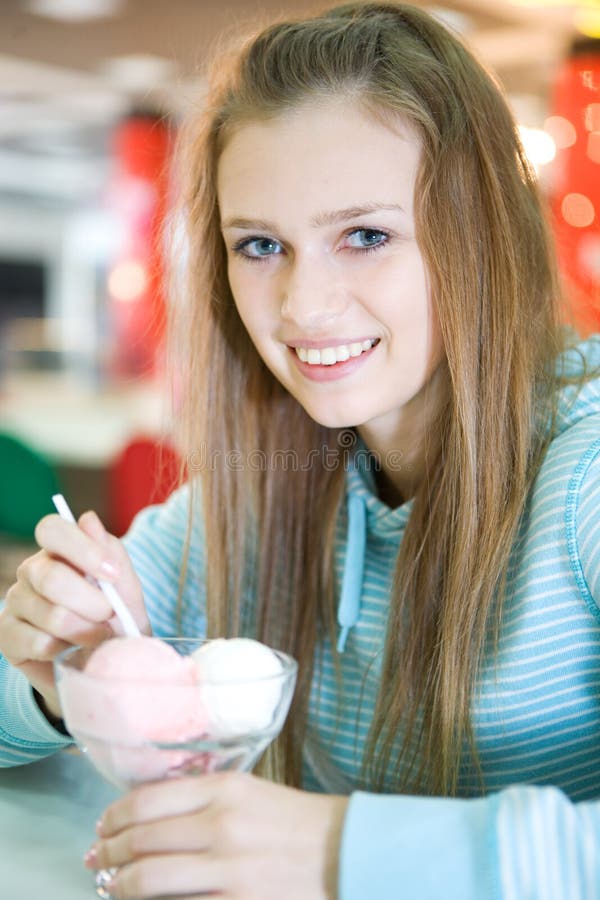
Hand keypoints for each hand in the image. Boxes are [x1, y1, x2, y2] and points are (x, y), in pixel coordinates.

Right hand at [0, 510, 148, 718]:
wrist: (106, 664)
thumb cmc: (116, 619)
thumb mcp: (125, 587)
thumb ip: (111, 553)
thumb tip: (87, 519)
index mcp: (58, 551)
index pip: (52, 529)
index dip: (82, 549)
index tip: (112, 575)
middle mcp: (31, 571)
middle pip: (52, 577)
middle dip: (92, 602)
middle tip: (110, 616)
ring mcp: (15, 603)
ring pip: (52, 615)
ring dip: (86, 632)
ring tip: (98, 637)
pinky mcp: (7, 637)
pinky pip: (39, 643)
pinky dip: (67, 651)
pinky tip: (72, 651)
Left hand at [88, 772, 348, 898]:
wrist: (344, 852)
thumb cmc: (294, 821)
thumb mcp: (249, 791)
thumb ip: (202, 797)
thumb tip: (149, 815)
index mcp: (224, 789)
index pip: (146, 800)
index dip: (114, 816)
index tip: (103, 825)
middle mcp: (222, 825)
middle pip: (141, 839)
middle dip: (109, 852)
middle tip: (97, 859)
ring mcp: (229, 869)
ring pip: (150, 878)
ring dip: (120, 884)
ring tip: (111, 884)